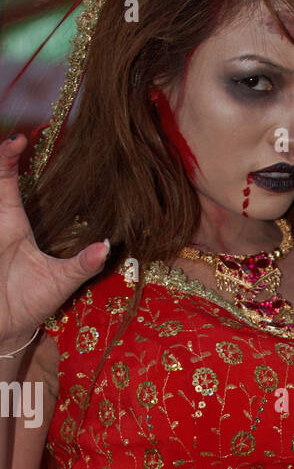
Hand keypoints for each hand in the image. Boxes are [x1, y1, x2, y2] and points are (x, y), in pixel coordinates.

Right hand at [0, 132, 109, 345]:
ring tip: (3, 153)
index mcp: (13, 224)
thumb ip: (83, 264)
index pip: (6, 181)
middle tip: (11, 141)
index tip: (20, 139)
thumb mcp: (62, 281)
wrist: (8, 329)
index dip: (9, 157)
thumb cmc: (33, 303)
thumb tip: (108, 247)